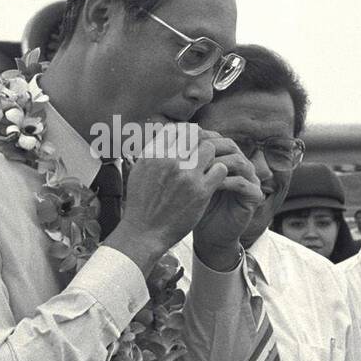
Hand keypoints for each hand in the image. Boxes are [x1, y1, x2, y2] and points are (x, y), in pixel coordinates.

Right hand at [107, 123, 246, 274]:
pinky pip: (220, 170)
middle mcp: (169, 161)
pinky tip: (216, 179)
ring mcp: (186, 175)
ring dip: (212, 156)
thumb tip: (160, 133)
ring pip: (210, 149)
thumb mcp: (139, 171)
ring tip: (211, 166)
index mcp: (153, 154)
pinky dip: (220, 172)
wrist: (145, 232)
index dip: (188, 132)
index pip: (176, 129)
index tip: (193, 139)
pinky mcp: (201, 191)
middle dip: (202, 142)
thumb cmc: (142, 203)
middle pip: (195, 135)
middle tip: (207, 151)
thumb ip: (152, 152)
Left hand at [191, 130, 263, 266]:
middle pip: (229, 145)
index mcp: (225, 158)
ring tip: (198, 169)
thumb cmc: (193, 207)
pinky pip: (241, 183)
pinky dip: (224, 182)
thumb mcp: (184, 180)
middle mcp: (240, 166)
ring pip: (238, 161)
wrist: (210, 235)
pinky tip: (207, 186)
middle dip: (208, 148)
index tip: (179, 142)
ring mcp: (250, 179)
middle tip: (190, 153)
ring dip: (217, 163)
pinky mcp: (254, 196)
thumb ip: (180, 158)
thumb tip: (159, 134)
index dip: (199, 137)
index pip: (215, 138)